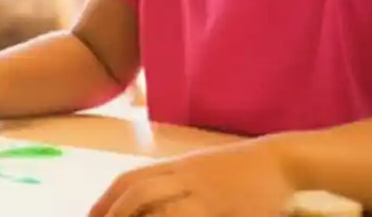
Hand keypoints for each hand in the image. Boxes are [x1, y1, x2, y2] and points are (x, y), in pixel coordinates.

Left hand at [89, 140, 294, 216]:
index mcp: (176, 166)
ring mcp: (204, 194)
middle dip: (114, 213)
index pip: (131, 180)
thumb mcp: (200, 171)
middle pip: (139, 192)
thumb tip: (145, 205)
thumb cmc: (240, 169)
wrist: (281, 161)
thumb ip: (174, 184)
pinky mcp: (222, 209)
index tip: (91, 216)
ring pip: (161, 208)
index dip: (106, 199)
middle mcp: (185, 177)